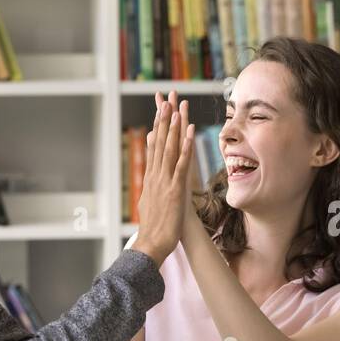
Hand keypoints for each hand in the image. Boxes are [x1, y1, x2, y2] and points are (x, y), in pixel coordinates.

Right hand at [129, 91, 194, 267]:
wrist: (152, 243)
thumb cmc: (155, 225)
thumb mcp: (151, 200)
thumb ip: (151, 183)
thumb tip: (151, 173)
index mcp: (151, 176)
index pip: (155, 145)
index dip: (159, 125)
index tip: (162, 107)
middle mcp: (156, 174)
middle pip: (160, 141)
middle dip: (164, 119)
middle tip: (167, 97)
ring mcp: (164, 180)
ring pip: (170, 148)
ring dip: (174, 127)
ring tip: (176, 108)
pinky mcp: (175, 189)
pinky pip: (181, 164)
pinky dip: (185, 147)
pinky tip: (189, 133)